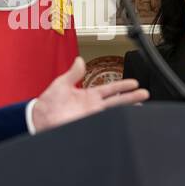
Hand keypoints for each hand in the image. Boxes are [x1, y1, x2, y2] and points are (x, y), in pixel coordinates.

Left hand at [30, 57, 149, 131]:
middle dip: (131, 98)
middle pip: (117, 102)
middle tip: (145, 94)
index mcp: (89, 96)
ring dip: (127, 110)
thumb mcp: (61, 83)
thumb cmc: (49, 103)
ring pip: (114, 113)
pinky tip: (124, 121)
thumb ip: (73, 73)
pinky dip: (114, 123)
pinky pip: (105, 123)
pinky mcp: (88, 125)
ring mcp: (92, 117)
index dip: (123, 86)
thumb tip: (79, 59)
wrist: (40, 118)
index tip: (134, 83)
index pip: (110, 90)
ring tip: (140, 108)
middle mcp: (93, 107)